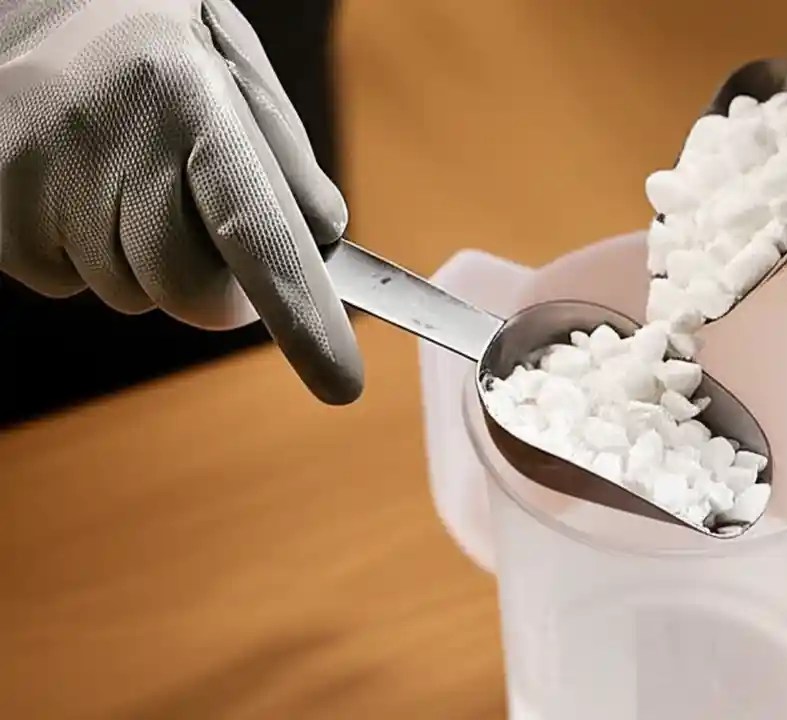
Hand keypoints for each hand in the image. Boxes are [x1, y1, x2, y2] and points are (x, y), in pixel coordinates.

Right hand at [0, 0, 361, 403]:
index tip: (341, 382)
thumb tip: (323, 241)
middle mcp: (108, 132)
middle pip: (187, 291)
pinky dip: (85, 258)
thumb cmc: (159, 43)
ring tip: (130, 179)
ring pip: (126, 294)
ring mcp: (34, 169)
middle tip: (212, 231)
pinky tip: (82, 189)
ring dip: (145, 263)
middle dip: (217, 287)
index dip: (301, 316)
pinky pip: (63, 285)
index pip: (256, 232)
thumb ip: (286, 160)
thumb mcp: (238, 70)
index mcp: (189, 96)